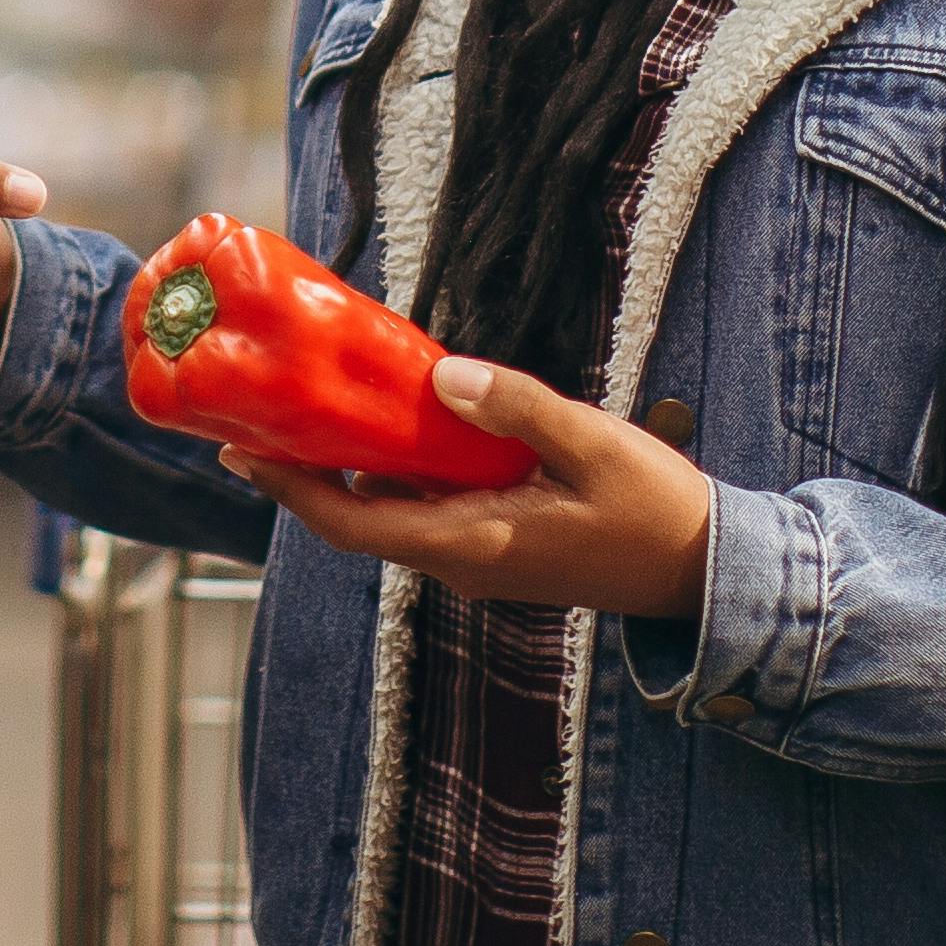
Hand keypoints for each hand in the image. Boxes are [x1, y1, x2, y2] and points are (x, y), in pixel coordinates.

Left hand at [218, 358, 715, 620]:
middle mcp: (465, 562)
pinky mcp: (499, 550)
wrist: (706, 572)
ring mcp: (481, 561)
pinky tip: (389, 429)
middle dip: (302, 476)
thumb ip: (519, 408)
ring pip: (392, 517)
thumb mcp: (594, 444)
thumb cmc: (655, 510)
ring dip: (347, 474)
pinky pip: (427, 514)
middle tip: (253, 420)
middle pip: (359, 522)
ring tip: (306, 414)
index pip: (356, 526)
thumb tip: (445, 373)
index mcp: (476, 543)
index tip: (240, 453)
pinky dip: (396, 477)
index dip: (291, 492)